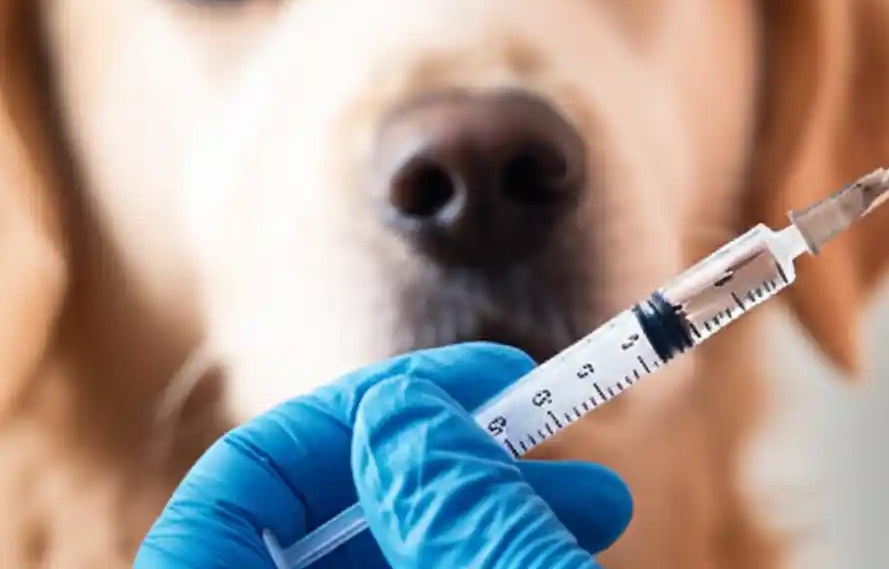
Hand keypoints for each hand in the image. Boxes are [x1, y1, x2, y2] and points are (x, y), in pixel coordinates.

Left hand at [135, 343, 631, 567]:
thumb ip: (449, 509)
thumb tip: (409, 405)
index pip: (251, 470)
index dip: (370, 403)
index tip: (488, 379)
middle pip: (323, 512)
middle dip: (457, 458)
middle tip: (561, 437)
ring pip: (379, 556)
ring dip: (483, 510)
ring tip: (596, 505)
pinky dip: (476, 557)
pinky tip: (553, 544)